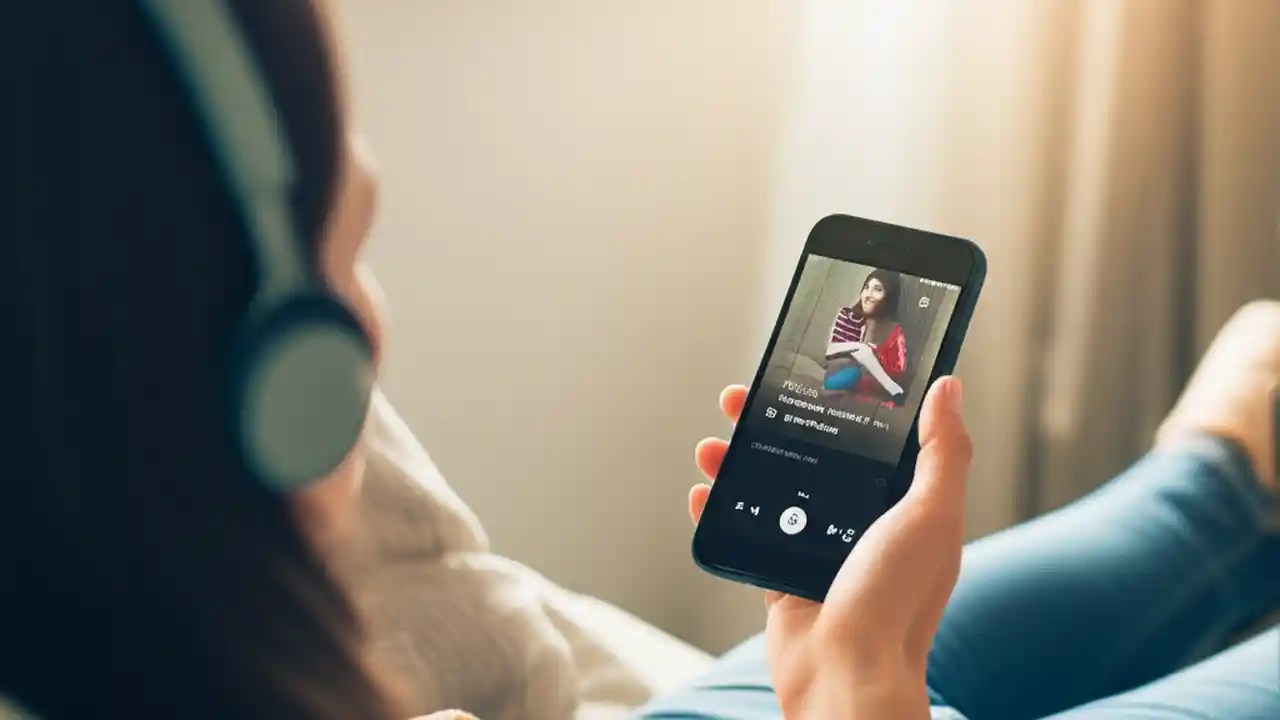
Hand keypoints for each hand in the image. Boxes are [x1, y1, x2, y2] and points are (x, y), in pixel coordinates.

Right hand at [689, 377, 970, 718]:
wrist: (846, 675)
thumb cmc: (896, 601)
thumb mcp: (932, 515)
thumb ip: (943, 452)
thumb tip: (948, 388)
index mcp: (902, 505)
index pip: (867, 438)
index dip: (837, 402)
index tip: (809, 373)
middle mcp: (859, 523)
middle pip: (810, 456)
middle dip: (772, 425)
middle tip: (740, 400)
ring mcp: (817, 548)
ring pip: (772, 488)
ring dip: (737, 462)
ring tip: (711, 446)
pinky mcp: (781, 576)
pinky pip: (747, 530)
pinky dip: (721, 510)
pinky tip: (704, 492)